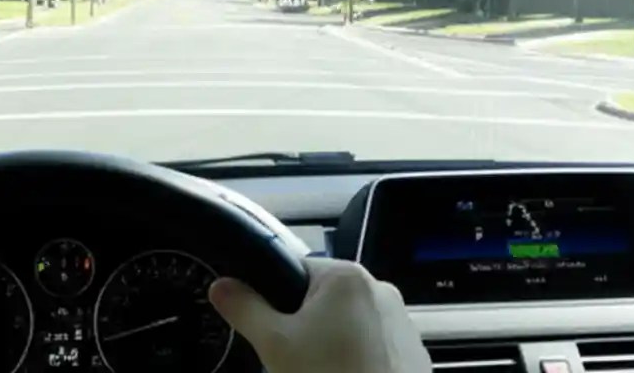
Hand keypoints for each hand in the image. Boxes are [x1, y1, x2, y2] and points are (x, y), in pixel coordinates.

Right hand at [209, 258, 430, 372]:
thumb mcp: (275, 343)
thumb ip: (245, 308)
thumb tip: (223, 287)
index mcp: (346, 276)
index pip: (297, 270)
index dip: (278, 300)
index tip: (276, 329)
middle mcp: (380, 290)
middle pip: (323, 300)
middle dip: (306, 327)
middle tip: (296, 357)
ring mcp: (401, 321)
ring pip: (348, 325)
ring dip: (332, 344)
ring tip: (322, 371)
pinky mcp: (410, 350)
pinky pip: (372, 346)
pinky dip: (357, 360)